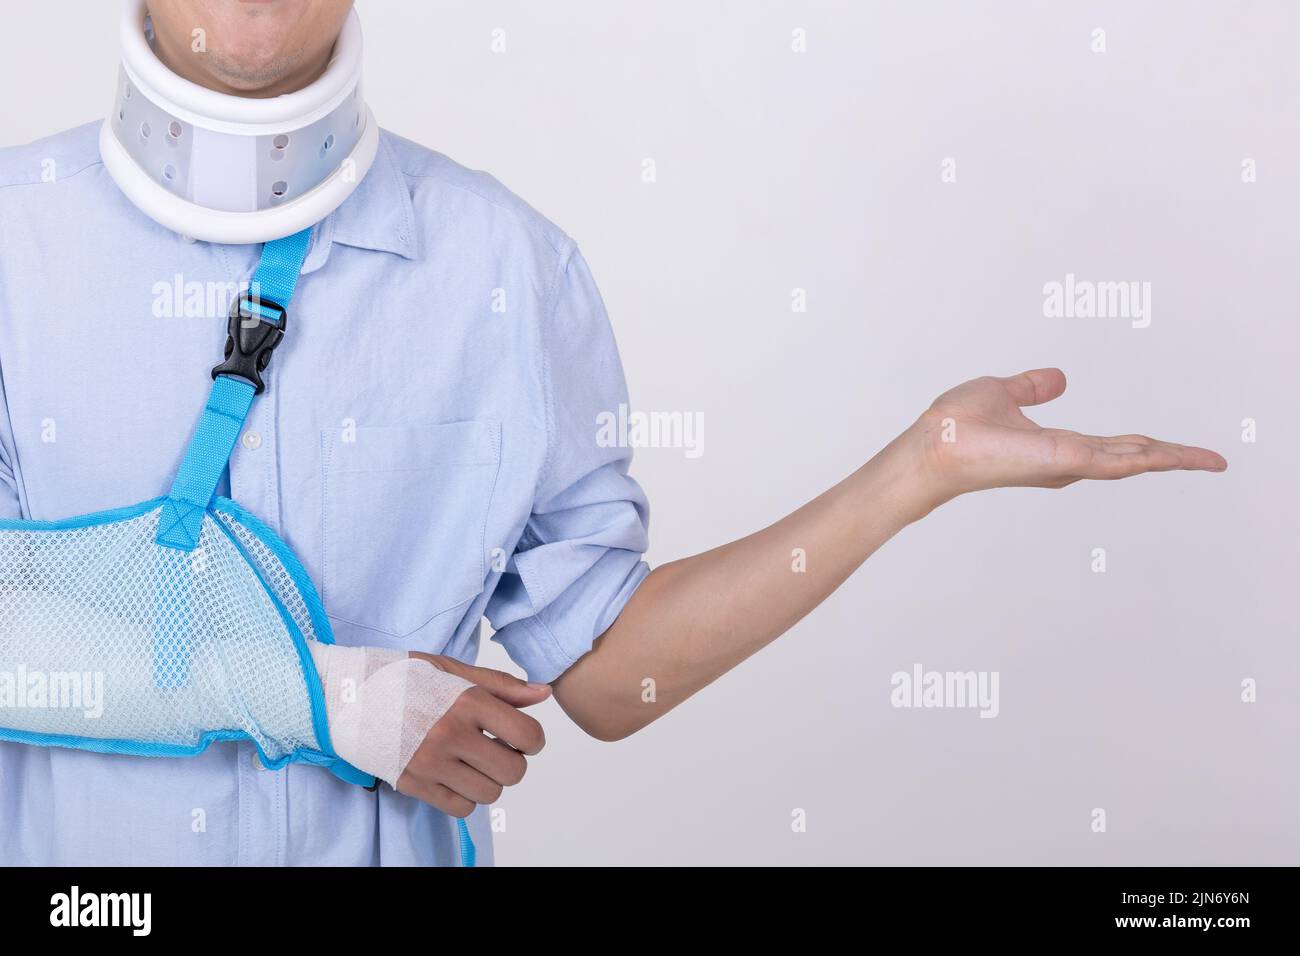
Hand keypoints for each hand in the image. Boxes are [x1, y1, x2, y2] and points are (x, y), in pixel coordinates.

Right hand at [396, 655, 548, 816]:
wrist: (342, 696)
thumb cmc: (398, 677)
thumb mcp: (450, 668)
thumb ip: (500, 684)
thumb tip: (542, 693)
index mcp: (465, 701)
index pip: (527, 736)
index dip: (533, 740)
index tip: (521, 736)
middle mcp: (450, 734)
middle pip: (513, 772)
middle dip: (512, 762)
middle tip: (496, 748)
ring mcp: (430, 763)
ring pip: (489, 793)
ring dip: (489, 780)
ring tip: (472, 760)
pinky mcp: (412, 784)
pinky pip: (460, 808)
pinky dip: (465, 797)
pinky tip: (454, 775)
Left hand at [906, 368, 1226, 507]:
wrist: (934, 447)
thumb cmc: (954, 427)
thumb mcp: (1002, 393)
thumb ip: (1031, 388)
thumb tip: (1058, 379)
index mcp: (1057, 447)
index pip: (1112, 446)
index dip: (1145, 446)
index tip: (1174, 448)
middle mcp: (1067, 461)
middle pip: (1132, 457)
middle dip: (1173, 457)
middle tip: (1213, 459)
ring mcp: (1069, 465)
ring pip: (1134, 461)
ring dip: (1173, 459)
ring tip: (1211, 459)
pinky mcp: (1065, 462)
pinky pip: (1119, 460)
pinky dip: (1151, 458)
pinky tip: (1177, 455)